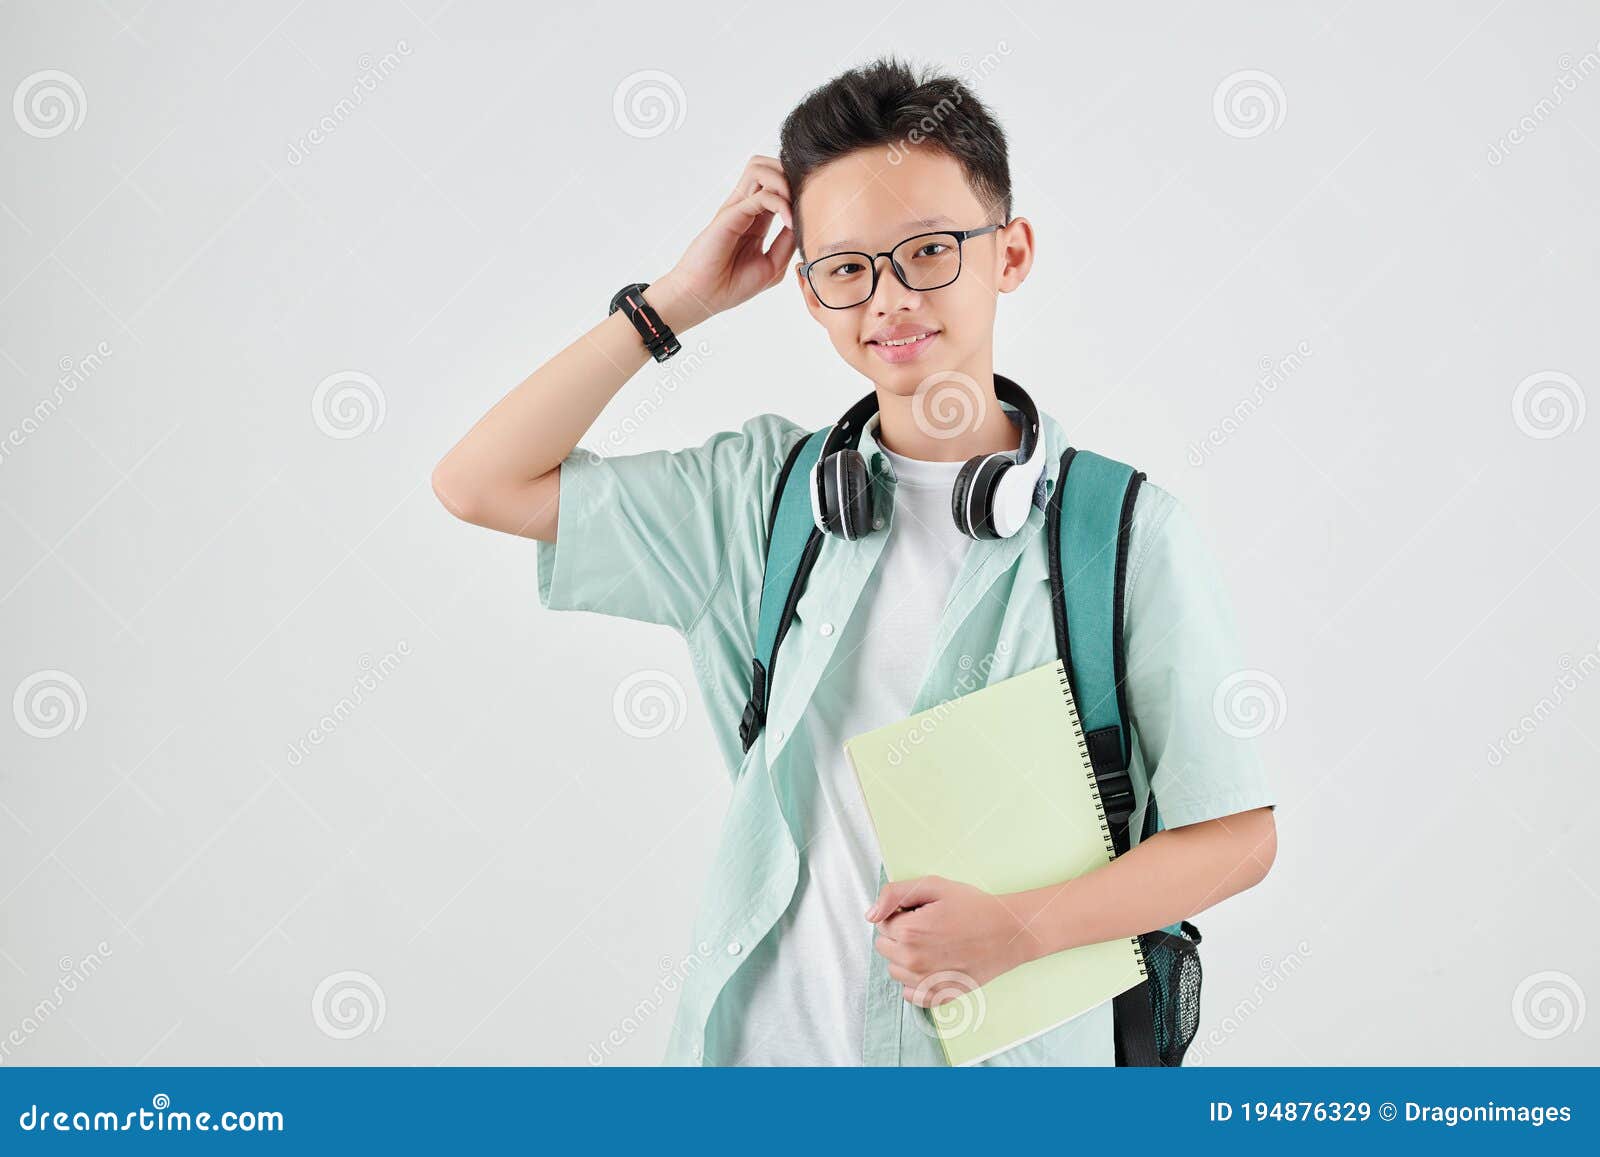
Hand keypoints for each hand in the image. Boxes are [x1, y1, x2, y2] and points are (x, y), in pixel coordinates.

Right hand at [655, 155, 796, 325]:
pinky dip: (781, 203)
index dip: (795, 188)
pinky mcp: (730, 215)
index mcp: (754, 218)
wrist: (704, 297)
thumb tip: (803, 222)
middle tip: (802, 199)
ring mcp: (736, 209)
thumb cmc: (732, 285)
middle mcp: (744, 207)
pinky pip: (760, 195)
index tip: (810, 209)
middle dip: (789, 174)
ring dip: (783, 180)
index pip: (776, 184)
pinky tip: (789, 222)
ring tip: (793, 205)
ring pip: (759, 168)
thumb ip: (787, 242)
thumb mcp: (772, 265)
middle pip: (766, 166)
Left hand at [865, 875, 1044, 1007]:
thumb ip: (895, 894)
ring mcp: (925, 982)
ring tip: (934, 944)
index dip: (901, 914)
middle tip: (929, 927)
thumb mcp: (933, 886)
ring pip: (895, 970)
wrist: (1009, 932)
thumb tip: (870, 914)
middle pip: (884, 947)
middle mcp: (912, 961)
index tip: (922, 912)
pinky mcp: (939, 996)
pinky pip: (909, 993)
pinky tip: (935, 964)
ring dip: (906, 957)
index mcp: (908, 932)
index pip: (882, 924)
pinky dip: (916, 981)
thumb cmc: (973, 906)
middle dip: (900, 935)